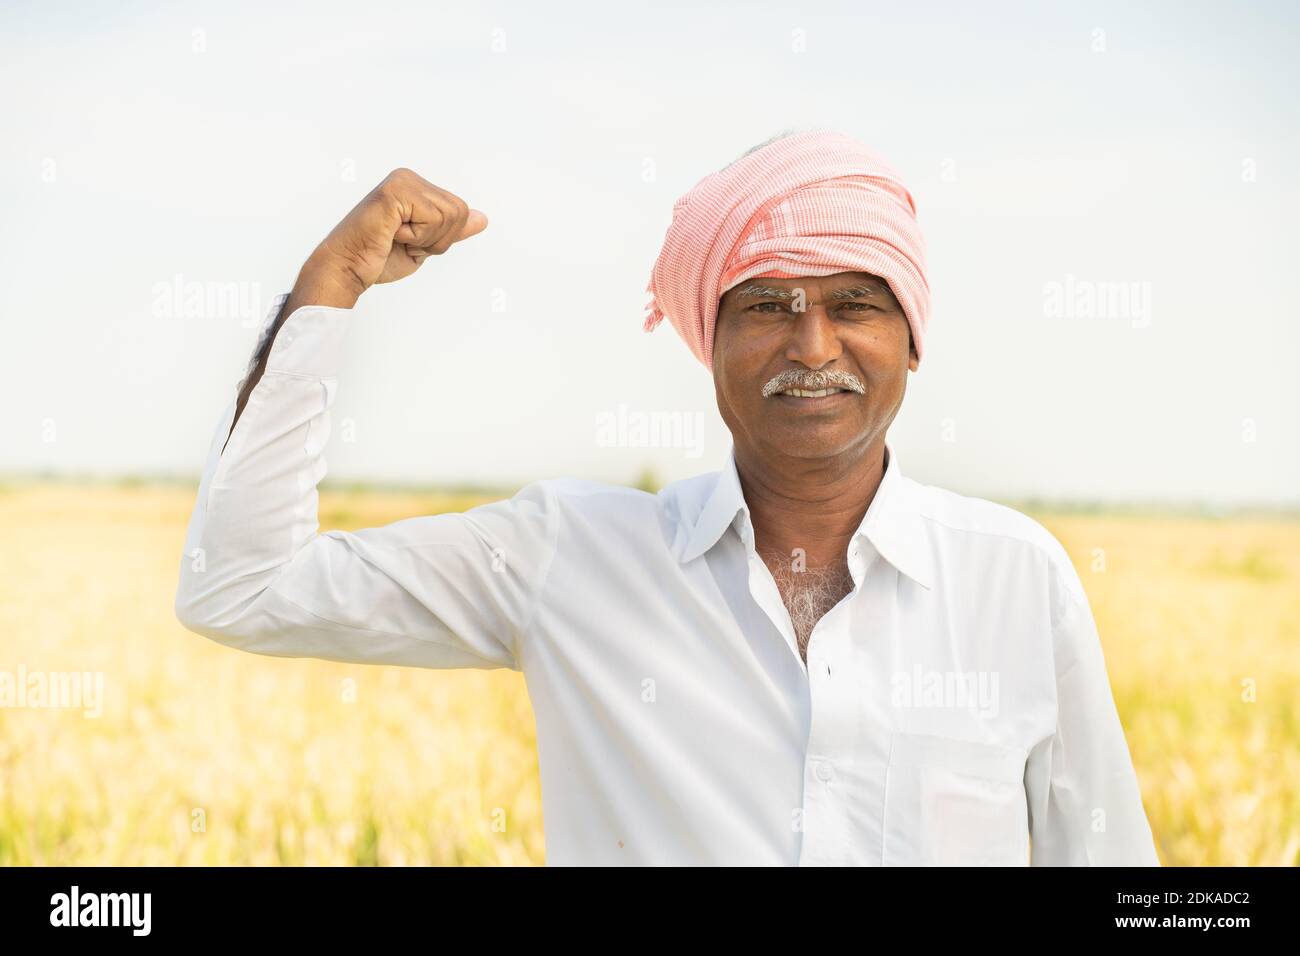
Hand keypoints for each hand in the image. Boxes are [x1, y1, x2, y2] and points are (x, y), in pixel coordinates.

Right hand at [295, 168, 487, 308]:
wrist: (349, 268)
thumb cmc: (379, 258)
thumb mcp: (427, 245)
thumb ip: (452, 230)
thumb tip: (482, 218)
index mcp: (416, 187)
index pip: (460, 211)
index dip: (442, 238)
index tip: (409, 241)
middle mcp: (409, 178)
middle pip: (459, 211)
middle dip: (437, 239)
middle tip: (403, 241)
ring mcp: (401, 181)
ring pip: (450, 215)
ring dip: (425, 238)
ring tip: (396, 237)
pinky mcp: (395, 191)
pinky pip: (433, 218)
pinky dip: (416, 236)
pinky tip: (391, 234)